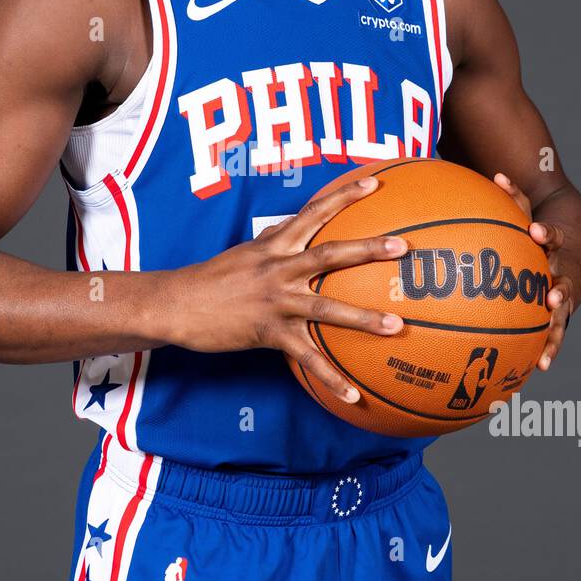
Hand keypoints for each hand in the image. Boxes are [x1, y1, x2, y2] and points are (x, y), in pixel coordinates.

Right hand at [162, 176, 406, 402]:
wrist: (176, 304)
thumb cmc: (212, 278)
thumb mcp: (245, 251)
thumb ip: (272, 238)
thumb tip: (294, 222)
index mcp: (274, 245)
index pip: (313, 212)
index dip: (343, 196)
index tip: (374, 183)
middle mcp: (279, 268)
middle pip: (329, 253)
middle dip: (368, 249)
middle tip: (404, 247)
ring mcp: (275, 301)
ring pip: (326, 307)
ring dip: (364, 318)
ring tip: (397, 326)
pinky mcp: (268, 333)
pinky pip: (306, 358)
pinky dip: (331, 379)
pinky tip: (354, 396)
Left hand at [493, 172, 573, 369]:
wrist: (578, 253)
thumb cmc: (540, 234)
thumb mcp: (528, 213)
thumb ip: (514, 197)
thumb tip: (496, 174)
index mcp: (554, 247)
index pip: (553, 237)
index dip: (547, 233)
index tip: (538, 232)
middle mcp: (562, 271)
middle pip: (564, 280)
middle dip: (559, 288)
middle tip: (552, 296)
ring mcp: (565, 294)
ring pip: (563, 312)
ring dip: (557, 324)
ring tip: (550, 341)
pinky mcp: (561, 314)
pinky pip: (555, 334)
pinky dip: (550, 348)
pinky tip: (540, 366)